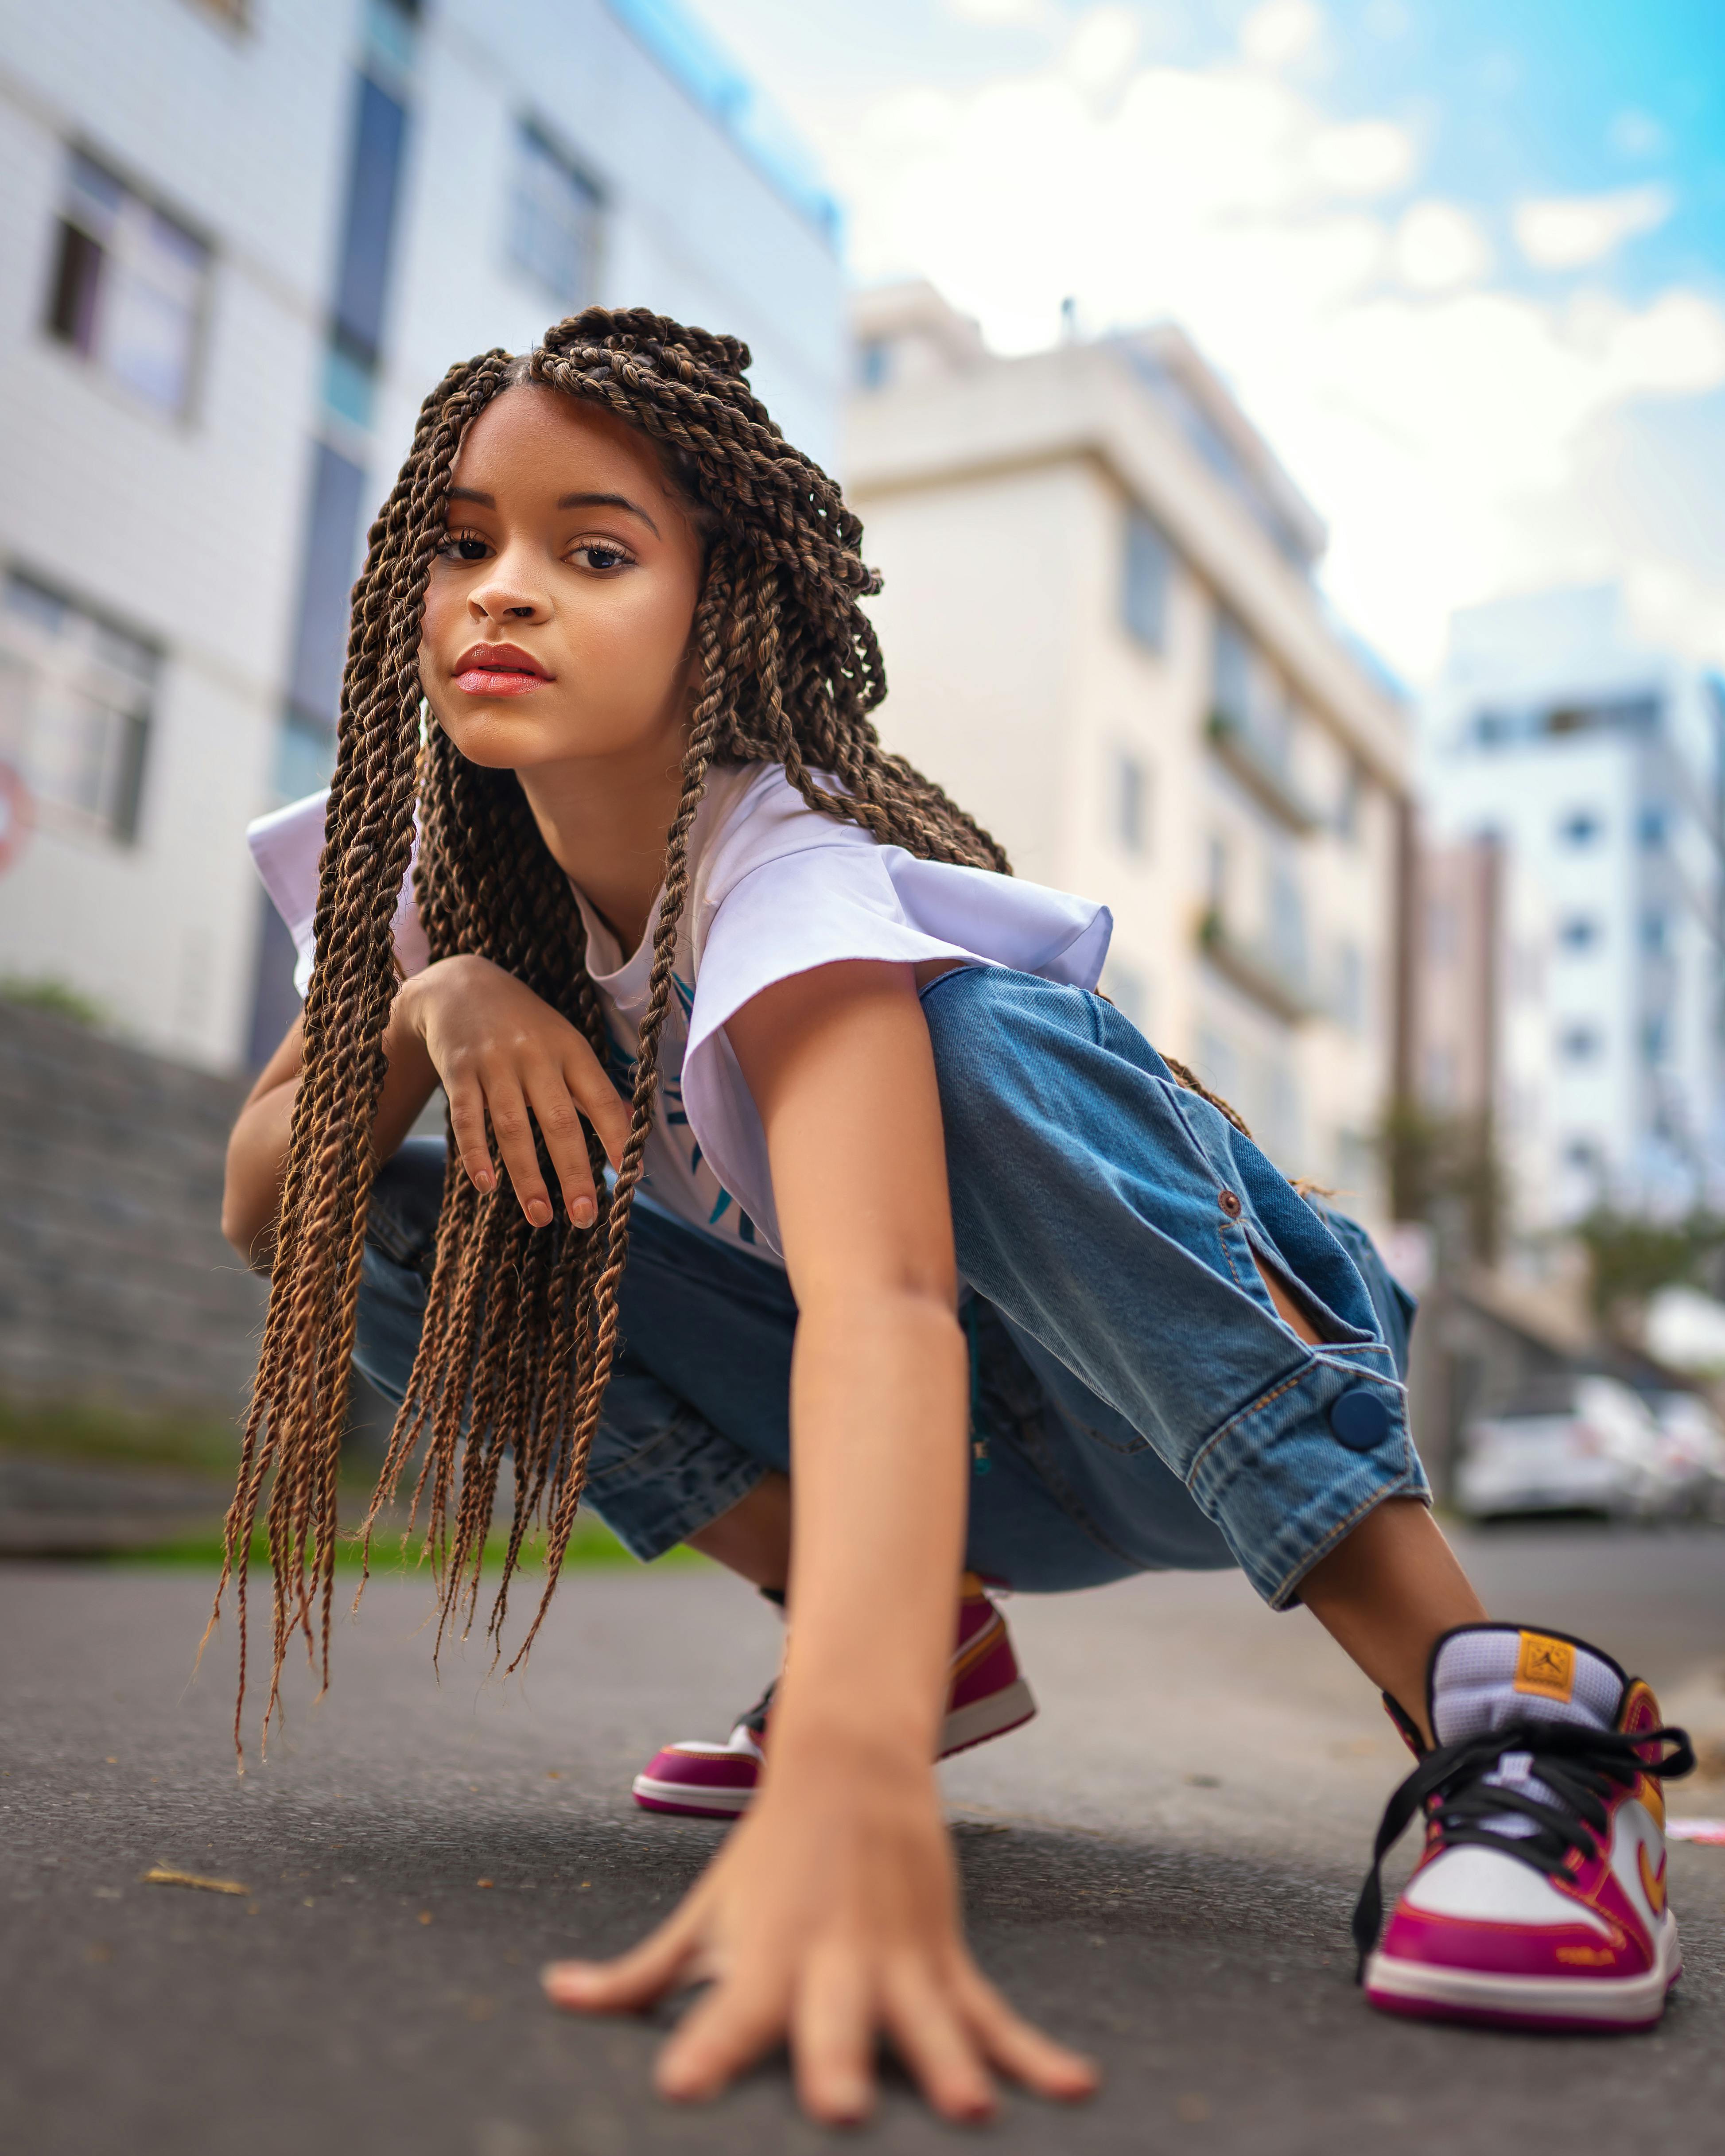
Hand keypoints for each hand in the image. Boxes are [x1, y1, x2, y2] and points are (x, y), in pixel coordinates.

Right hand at [396, 955, 631, 1228]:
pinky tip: (487, 1185)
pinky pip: (467, 1118)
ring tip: (540, 1217)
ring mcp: (495, 1063)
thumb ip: (593, 1087)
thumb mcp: (566, 1044)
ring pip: (513, 1126)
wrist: (460, 985)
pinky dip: (476, 1153)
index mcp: (571, 1050)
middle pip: (559, 1120)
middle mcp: (536, 1055)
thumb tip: (631, 1126)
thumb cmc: (525, 1026)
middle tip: (586, 1216)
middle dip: (574, 1172)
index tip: (631, 1178)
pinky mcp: (458, 1071)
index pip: (601, 1098)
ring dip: (527, 1176)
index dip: (618, 1137)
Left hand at [542, 1750, 1098, 2124]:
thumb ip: (637, 1975)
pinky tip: (1076, 2086)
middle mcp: (829, 1962)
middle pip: (831, 2022)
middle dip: (838, 2066)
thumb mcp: (700, 1915)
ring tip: (972, 2112)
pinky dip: (1036, 2054)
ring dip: (949, 2065)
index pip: (726, 2015)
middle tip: (840, 2115)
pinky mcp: (943, 1957)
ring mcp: (894, 1959)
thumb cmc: (764, 1860)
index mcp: (764, 1957)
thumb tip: (556, 1994)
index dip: (704, 2051)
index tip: (677, 2089)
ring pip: (926, 2021)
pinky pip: (993, 2015)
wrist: (850, 1766)